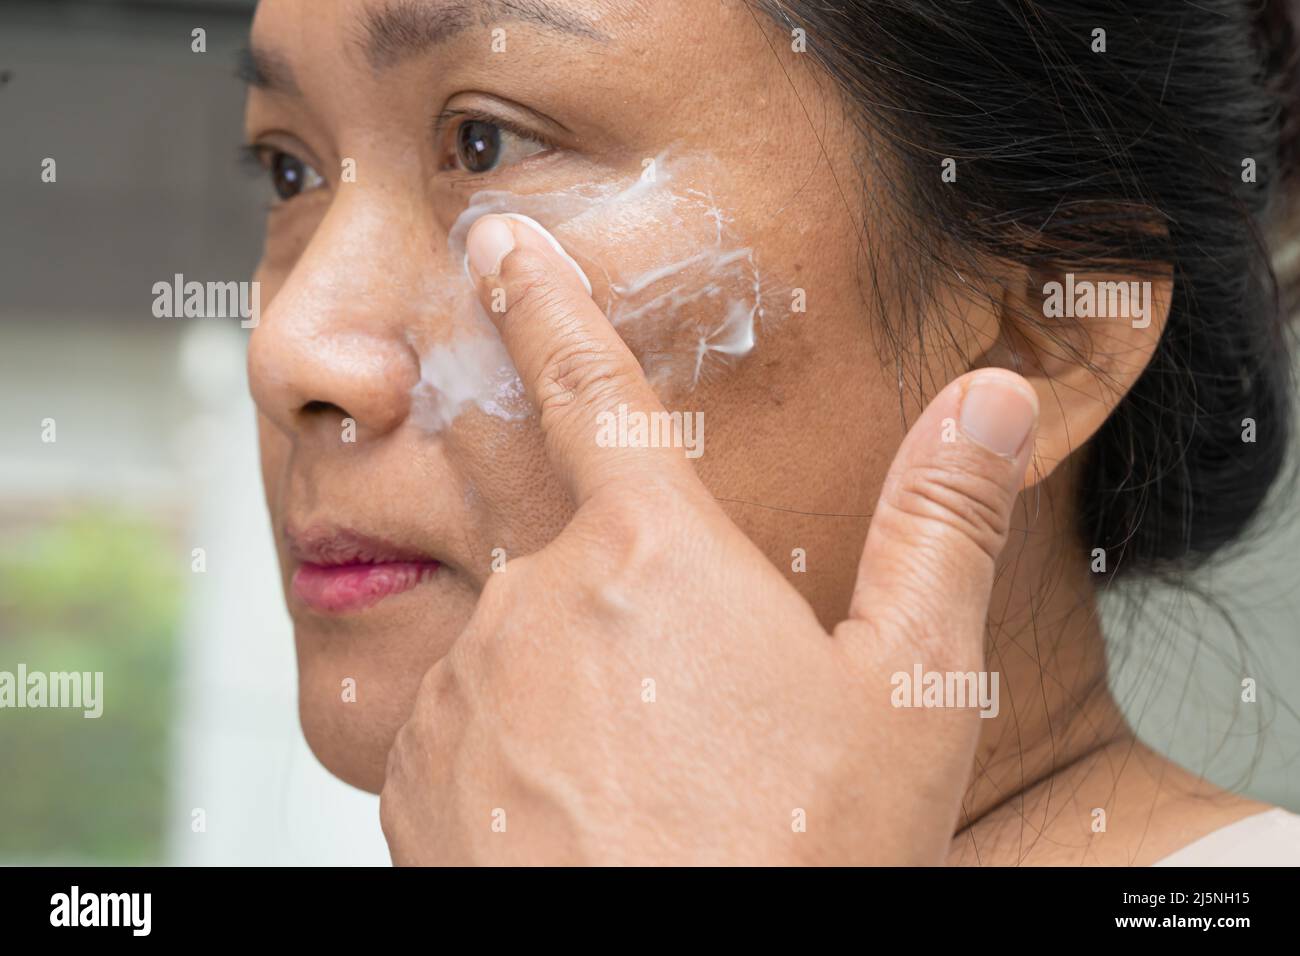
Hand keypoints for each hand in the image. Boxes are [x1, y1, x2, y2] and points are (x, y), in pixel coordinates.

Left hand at [379, 214, 1038, 864]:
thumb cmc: (800, 857)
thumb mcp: (908, 694)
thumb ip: (941, 529)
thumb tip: (992, 403)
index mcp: (651, 555)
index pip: (581, 382)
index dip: (540, 298)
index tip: (500, 240)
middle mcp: (535, 600)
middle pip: (524, 502)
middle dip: (545, 503)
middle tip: (611, 589)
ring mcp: (464, 688)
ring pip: (507, 632)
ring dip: (559, 662)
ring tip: (634, 760)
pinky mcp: (417, 775)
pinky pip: (464, 721)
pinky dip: (513, 738)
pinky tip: (577, 805)